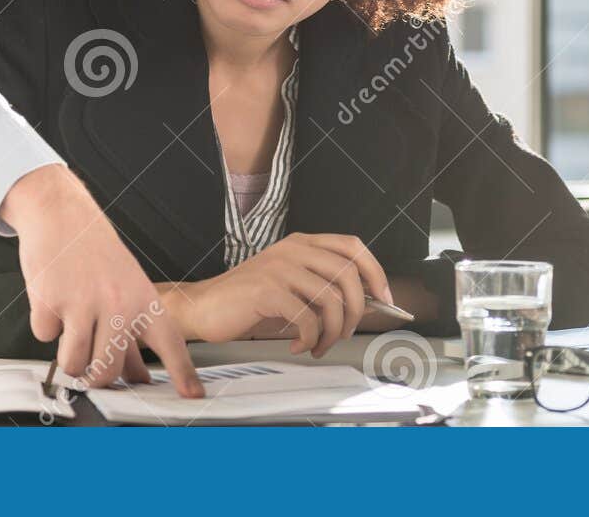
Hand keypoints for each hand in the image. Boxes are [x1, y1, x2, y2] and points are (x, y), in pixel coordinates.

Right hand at [0, 164, 202, 397]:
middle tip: (89, 368)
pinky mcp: (52, 301)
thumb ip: (131, 334)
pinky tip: (54, 299)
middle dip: (94, 378)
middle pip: (106, 372)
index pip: (170, 342)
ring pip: (73, 363)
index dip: (183, 372)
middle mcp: (118, 303)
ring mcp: (84, 303)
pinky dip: (45, 324)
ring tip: (70, 329)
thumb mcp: (125, 287)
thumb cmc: (94, 251)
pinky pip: (44, 338)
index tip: (193, 395)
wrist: (62, 213)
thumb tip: (138, 375)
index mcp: (142, 299)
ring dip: (67, 355)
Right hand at [158, 233, 393, 358]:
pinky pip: (307, 318)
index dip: (375, 271)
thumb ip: (321, 286)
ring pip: (332, 300)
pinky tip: (297, 346)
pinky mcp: (267, 289)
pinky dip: (309, 339)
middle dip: (357, 311)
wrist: (203, 307)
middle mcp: (293, 249)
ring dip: (333, 332)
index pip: (352, 245)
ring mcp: (280, 267)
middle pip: (349, 275)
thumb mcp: (289, 284)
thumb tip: (364, 304)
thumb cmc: (247, 300)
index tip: (385, 299)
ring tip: (319, 345)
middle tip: (345, 333)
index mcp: (301, 243)